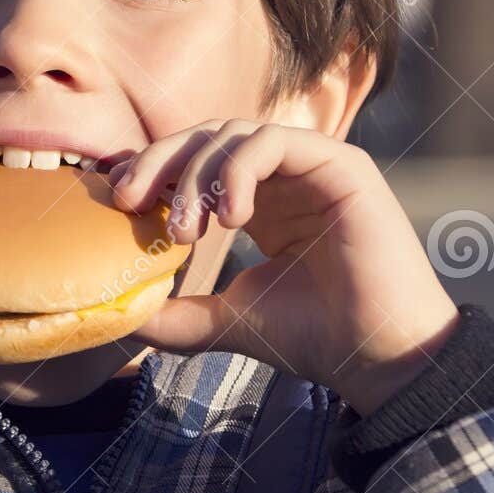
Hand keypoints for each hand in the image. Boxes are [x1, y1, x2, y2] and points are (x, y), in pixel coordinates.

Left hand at [109, 120, 458, 414]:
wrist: (377, 359)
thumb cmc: (313, 338)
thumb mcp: (229, 320)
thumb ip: (179, 314)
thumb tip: (126, 315)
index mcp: (259, 200)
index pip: (194, 160)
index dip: (151, 169)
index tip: (116, 199)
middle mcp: (284, 176)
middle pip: (205, 135)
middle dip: (158, 162)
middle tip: (129, 201)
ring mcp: (313, 165)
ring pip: (234, 132)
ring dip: (196, 175)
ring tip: (187, 232)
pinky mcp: (341, 164)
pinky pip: (274, 142)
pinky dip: (240, 171)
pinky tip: (231, 220)